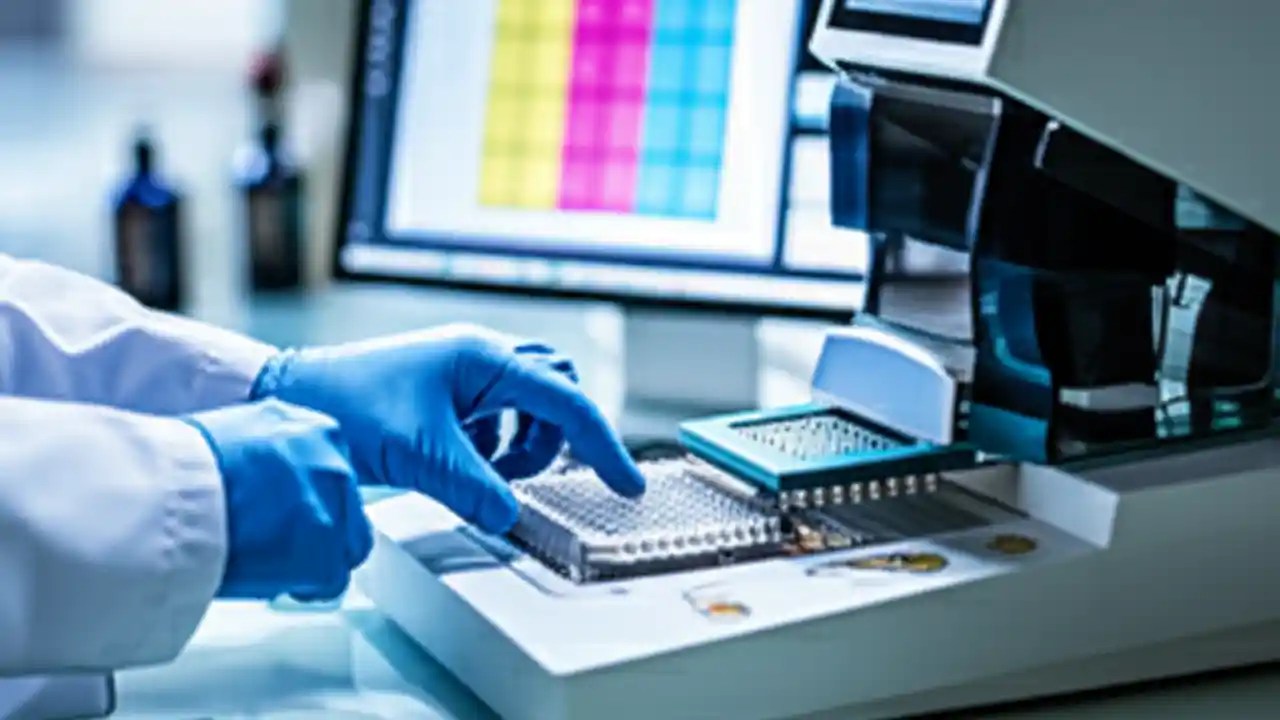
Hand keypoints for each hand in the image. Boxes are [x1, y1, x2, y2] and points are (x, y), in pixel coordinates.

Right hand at [183, 399, 372, 600]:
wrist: (167, 498)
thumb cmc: (183, 468)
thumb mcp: (236, 433)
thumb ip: (269, 455)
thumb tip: (266, 478)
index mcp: (315, 429)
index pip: (334, 471)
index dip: (312, 499)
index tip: (292, 514)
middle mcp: (335, 464)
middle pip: (347, 510)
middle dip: (319, 530)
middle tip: (282, 545)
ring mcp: (335, 511)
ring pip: (345, 548)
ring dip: (312, 559)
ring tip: (269, 564)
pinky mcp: (326, 556)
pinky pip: (330, 583)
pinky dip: (303, 588)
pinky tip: (270, 580)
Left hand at [251, 324, 644, 533]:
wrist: (291, 397)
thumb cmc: (348, 404)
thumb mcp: (420, 455)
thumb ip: (475, 488)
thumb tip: (511, 517)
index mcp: (482, 358)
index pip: (563, 399)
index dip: (600, 442)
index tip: (624, 480)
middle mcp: (479, 358)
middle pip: (553, 392)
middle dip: (556, 438)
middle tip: (540, 478)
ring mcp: (462, 374)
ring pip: (526, 407)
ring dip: (523, 446)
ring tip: (492, 476)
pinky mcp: (446, 394)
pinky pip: (495, 420)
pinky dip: (497, 448)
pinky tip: (468, 469)